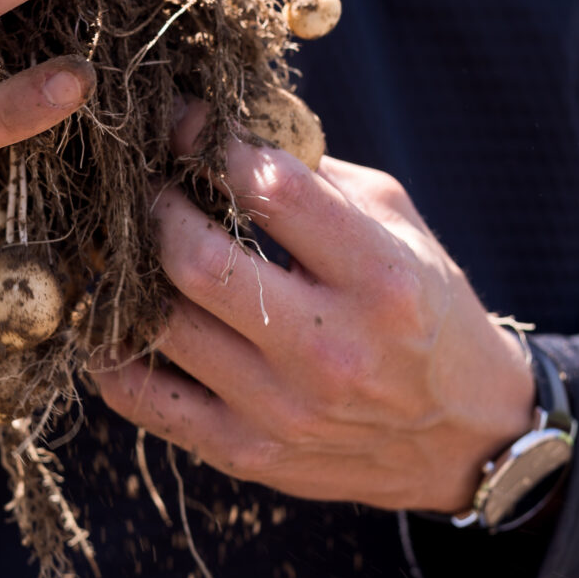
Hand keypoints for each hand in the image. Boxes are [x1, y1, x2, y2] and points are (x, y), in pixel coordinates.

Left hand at [93, 107, 535, 512]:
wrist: (465, 436)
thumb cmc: (425, 310)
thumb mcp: (399, 227)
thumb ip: (316, 179)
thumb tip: (222, 131)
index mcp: (379, 276)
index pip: (269, 188)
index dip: (208, 142)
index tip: (182, 123)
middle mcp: (330, 349)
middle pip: (195, 261)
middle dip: (155, 208)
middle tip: (148, 188)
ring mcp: (282, 410)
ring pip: (160, 327)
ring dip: (126, 276)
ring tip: (125, 248)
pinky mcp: (246, 454)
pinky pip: (141, 399)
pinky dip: (113, 354)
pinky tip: (123, 321)